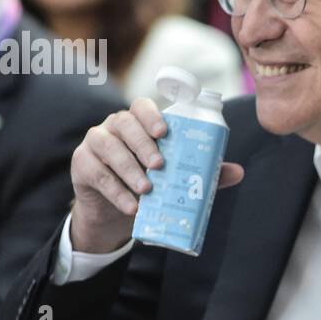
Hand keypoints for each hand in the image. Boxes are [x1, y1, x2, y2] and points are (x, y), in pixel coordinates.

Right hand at [69, 97, 244, 252]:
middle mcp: (114, 127)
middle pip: (124, 123)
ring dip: (129, 168)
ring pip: (108, 147)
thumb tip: (239, 172)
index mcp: (139, 124)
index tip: (164, 131)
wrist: (116, 214)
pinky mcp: (81, 165)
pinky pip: (97, 173)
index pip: (141, 106)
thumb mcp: (176, 179)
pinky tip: (131, 206)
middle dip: (143, 143)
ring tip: (147, 190)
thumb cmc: (150, 185)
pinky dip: (116, 191)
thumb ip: (204, 173)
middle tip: (160, 165)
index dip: (151, 114)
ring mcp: (95, 143)